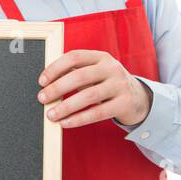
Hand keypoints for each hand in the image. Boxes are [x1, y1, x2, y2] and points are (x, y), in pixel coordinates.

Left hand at [37, 49, 152, 127]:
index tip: (41, 81)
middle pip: (80, 76)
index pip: (74, 57)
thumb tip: (46, 85)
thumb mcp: (94, 73)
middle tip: (42, 98)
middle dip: (57, 88)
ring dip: (66, 107)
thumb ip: (74, 74)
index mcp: (101, 57)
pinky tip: (65, 123)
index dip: (55, 68)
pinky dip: (79, 119)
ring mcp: (120, 86)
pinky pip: (98, 113)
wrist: (139, 98)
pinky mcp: (124, 104)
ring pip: (89, 96)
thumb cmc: (106, 84)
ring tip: (50, 115)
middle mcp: (112, 68)